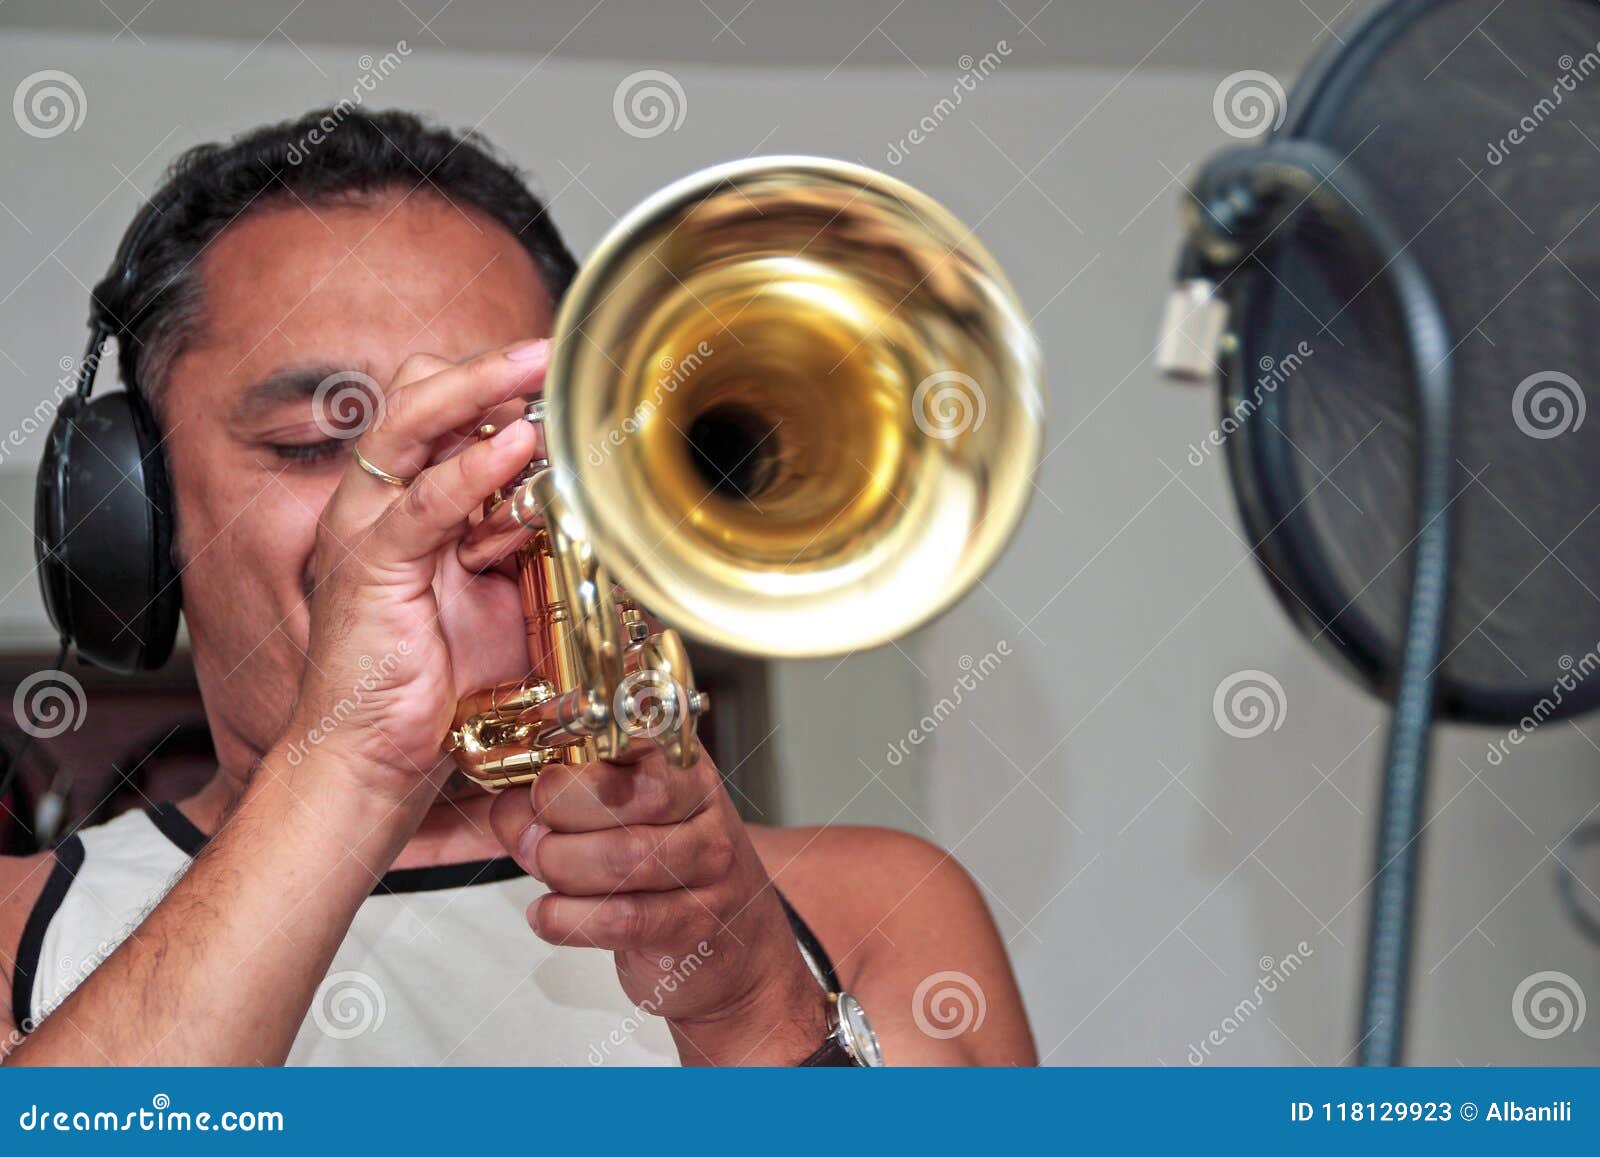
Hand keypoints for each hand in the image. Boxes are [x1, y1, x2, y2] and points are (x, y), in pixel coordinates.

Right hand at [283, 340, 547, 809]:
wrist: (374, 754)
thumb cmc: (433, 681)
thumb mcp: (498, 593)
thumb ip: (524, 541)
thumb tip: (580, 503)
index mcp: (403, 503)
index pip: (434, 410)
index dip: (488, 385)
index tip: (552, 372)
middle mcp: (376, 504)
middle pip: (416, 398)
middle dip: (485, 368)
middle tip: (546, 351)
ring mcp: (366, 529)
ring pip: (411, 427)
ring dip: (479, 391)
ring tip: (532, 367)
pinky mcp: (371, 566)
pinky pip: (422, 502)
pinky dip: (470, 471)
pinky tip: (514, 446)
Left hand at [489, 747, 829, 1064]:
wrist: (734, 949)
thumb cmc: (667, 869)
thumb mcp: (627, 816)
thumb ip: (565, 801)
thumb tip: (507, 802)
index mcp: (681, 761)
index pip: (631, 733)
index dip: (572, 750)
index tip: (533, 772)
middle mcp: (704, 806)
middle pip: (626, 794)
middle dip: (556, 812)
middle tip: (528, 830)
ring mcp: (708, 866)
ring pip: (621, 857)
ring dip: (559, 867)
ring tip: (542, 871)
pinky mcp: (695, 923)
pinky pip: (621, 919)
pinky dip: (566, 919)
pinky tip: (549, 915)